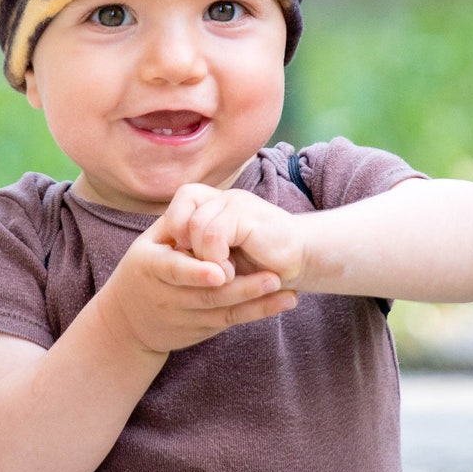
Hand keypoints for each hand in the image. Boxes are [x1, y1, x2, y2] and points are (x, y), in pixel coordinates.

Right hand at [93, 207, 298, 355]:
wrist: (127, 323)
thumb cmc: (143, 271)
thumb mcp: (148, 245)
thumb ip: (176, 226)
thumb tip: (206, 209)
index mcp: (150, 268)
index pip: (173, 270)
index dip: (195, 273)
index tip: (218, 272)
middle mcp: (167, 297)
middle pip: (207, 294)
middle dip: (242, 287)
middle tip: (273, 277)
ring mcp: (184, 317)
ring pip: (223, 311)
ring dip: (257, 302)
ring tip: (285, 291)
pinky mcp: (200, 331)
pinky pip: (230, 321)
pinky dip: (257, 312)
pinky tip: (282, 302)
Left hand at [159, 183, 308, 288]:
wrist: (303, 260)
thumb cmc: (261, 261)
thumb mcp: (222, 253)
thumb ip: (200, 245)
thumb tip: (169, 251)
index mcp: (217, 202)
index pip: (182, 199)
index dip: (176, 225)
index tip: (185, 251)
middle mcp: (225, 197)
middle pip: (183, 211)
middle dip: (185, 243)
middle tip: (199, 265)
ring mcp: (237, 203)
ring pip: (196, 225)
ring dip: (203, 256)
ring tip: (219, 274)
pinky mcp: (247, 216)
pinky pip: (213, 233)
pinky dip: (215, 258)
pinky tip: (228, 273)